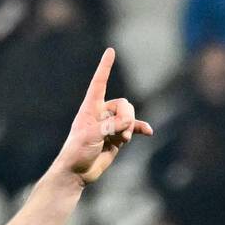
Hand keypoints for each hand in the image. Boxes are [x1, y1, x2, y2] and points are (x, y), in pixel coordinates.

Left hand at [53, 48, 153, 185]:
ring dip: (130, 127)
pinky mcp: (117, 138)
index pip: (99, 83)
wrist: (76, 173)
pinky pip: (133, 129)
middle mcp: (101, 114)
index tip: (110, 51)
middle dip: (127, 116)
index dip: (105, 67)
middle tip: (120, 131)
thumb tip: (128, 124)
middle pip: (123, 104)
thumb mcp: (91, 136)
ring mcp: (110, 126)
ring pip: (129, 116)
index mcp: (90, 108)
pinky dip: (140, 129)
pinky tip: (148, 132)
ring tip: (123, 140)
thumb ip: (110, 126)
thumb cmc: (76, 152)